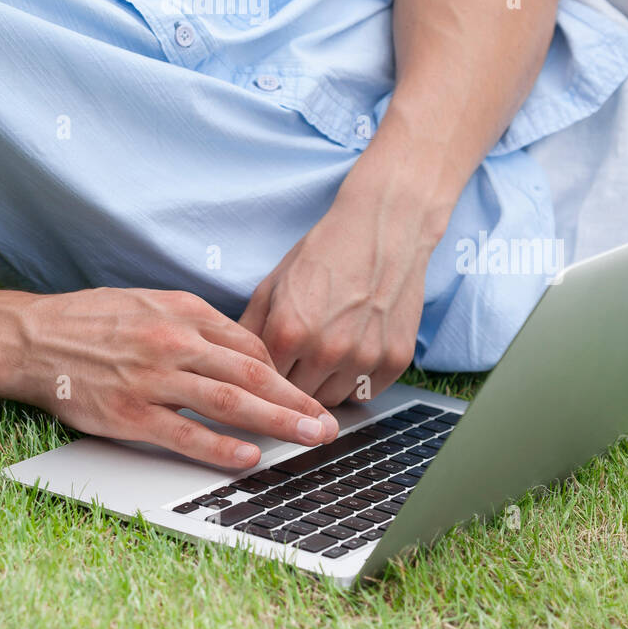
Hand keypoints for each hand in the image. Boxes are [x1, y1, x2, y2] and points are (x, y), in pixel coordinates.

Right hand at [0, 286, 339, 469]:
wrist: (32, 338)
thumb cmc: (91, 320)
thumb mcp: (149, 303)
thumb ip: (194, 324)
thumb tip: (240, 351)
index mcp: (182, 311)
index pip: (250, 343)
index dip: (284, 371)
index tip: (305, 393)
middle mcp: (173, 341)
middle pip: (251, 372)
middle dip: (297, 399)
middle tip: (329, 421)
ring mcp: (152, 379)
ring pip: (229, 402)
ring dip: (276, 422)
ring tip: (309, 438)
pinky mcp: (129, 414)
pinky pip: (185, 434)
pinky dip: (221, 447)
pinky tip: (249, 456)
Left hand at [239, 174, 439, 405]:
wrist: (383, 226)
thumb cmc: (326, 251)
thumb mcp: (274, 283)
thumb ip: (249, 329)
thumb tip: (232, 364)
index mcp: (289, 331)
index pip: (263, 383)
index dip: (264, 374)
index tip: (268, 368)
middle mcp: (327, 350)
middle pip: (296, 398)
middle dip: (293, 381)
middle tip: (299, 357)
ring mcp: (365, 357)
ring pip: (331, 401)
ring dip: (325, 384)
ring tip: (327, 349)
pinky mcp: (395, 360)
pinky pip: (366, 393)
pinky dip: (357, 379)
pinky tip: (354, 349)